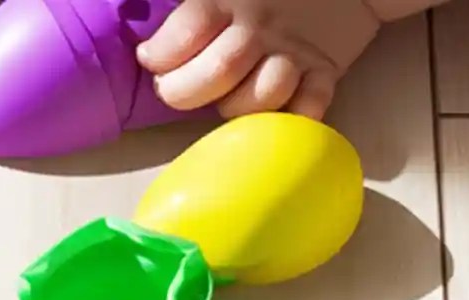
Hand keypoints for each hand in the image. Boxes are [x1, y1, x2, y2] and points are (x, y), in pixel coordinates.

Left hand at [137, 0, 381, 119]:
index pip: (188, 31)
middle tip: (177, 89)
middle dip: (186, 91)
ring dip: (238, 107)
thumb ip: (187, 11)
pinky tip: (271, 117)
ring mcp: (296, 51)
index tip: (152, 60)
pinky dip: (290, 120)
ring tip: (227, 98)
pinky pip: (310, 107)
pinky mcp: (327, 72)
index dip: (162, 54)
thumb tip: (142, 42)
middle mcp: (262, 26)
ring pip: (264, 94)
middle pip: (221, 69)